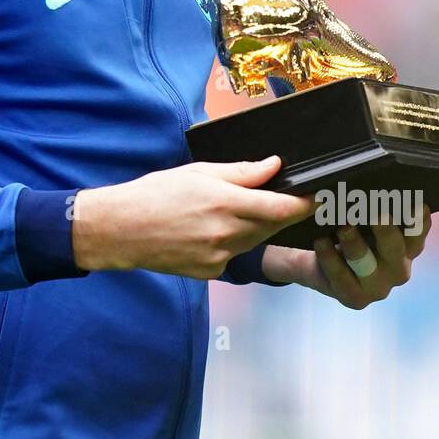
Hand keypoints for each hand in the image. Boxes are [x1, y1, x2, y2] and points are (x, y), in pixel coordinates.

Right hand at [72, 156, 315, 278]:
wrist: (121, 230)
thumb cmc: (155, 194)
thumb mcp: (198, 173)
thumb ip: (241, 173)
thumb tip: (273, 166)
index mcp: (225, 203)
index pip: (280, 208)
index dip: (304, 204)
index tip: (317, 196)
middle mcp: (226, 233)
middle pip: (272, 226)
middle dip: (282, 213)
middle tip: (283, 199)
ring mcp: (219, 256)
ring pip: (254, 240)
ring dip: (258, 226)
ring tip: (236, 210)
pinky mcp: (210, 272)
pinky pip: (234, 254)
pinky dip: (233, 241)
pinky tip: (211, 230)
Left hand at [262, 206, 431, 307]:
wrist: (317, 260)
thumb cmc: (347, 230)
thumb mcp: (362, 217)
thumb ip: (373, 205)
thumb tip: (372, 182)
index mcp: (407, 246)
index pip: (418, 232)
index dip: (418, 220)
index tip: (415, 204)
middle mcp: (398, 268)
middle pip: (396, 249)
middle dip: (386, 230)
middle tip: (376, 213)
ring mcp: (378, 287)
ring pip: (367, 264)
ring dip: (355, 243)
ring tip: (343, 226)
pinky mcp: (355, 298)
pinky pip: (341, 277)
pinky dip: (329, 257)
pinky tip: (321, 241)